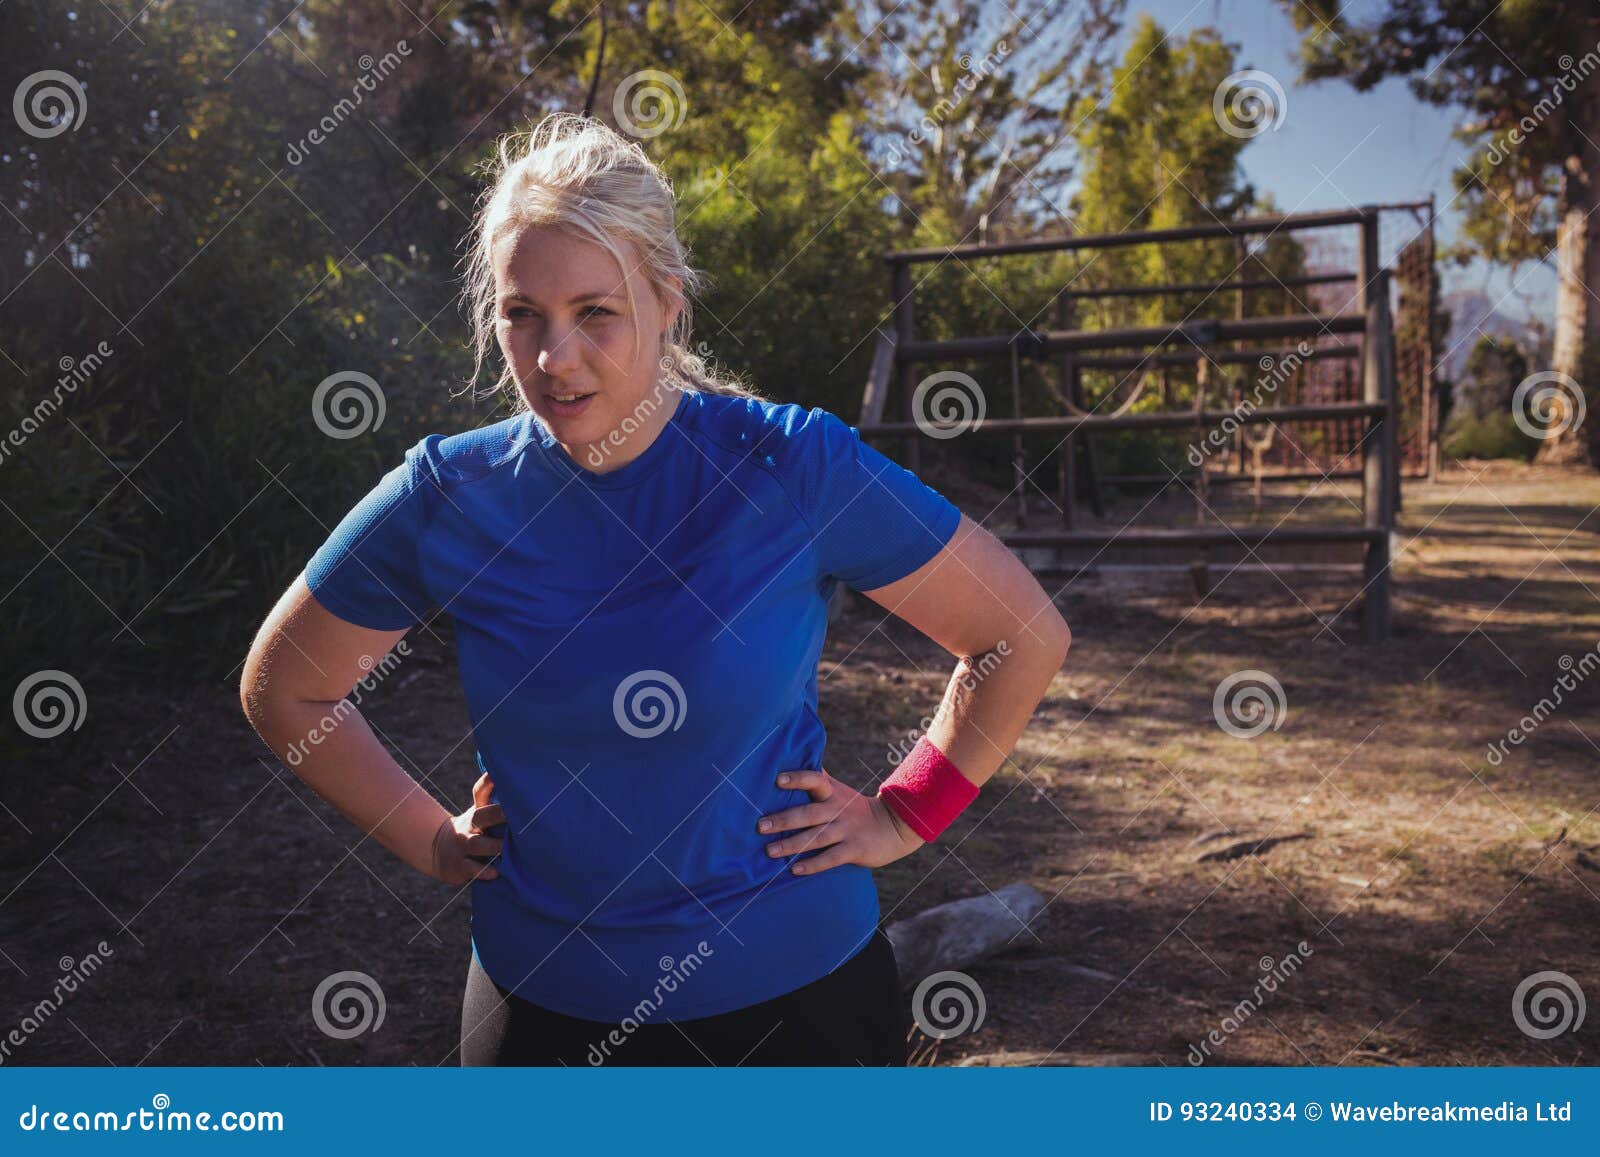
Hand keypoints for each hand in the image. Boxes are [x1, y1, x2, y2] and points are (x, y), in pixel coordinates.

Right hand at [429, 771, 504, 885]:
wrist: (439, 850)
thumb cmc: (471, 828)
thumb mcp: (479, 810)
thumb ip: (492, 793)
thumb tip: (503, 770)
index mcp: (477, 812)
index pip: (481, 792)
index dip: (491, 783)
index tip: (505, 779)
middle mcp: (469, 827)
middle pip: (481, 816)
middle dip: (498, 814)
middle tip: (518, 817)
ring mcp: (464, 846)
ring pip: (478, 845)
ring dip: (494, 847)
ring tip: (508, 848)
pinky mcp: (461, 867)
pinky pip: (473, 870)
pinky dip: (485, 871)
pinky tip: (497, 872)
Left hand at [756, 768, 925, 875]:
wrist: (893, 827)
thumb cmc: (855, 808)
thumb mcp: (838, 790)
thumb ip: (818, 778)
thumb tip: (794, 756)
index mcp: (832, 793)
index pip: (815, 780)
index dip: (797, 778)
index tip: (777, 780)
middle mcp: (837, 809)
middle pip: (808, 813)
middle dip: (783, 819)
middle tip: (760, 826)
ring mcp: (846, 830)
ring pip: (816, 837)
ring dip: (792, 844)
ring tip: (769, 851)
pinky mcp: (854, 850)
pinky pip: (831, 858)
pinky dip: (813, 864)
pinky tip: (795, 869)